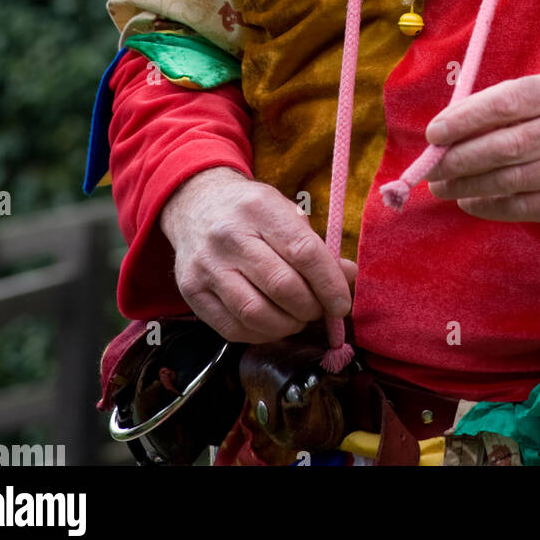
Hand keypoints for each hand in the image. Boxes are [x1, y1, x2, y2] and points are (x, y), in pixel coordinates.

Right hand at [159, 167, 356, 342]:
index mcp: (260, 207)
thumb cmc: (250, 212)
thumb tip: (348, 276)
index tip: (341, 304)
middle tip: (319, 310)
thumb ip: (316, 246)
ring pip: (255, 313)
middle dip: (310, 308)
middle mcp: (229, 235)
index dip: (329, 283)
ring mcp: (206, 265)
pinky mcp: (191, 291)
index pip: (304, 251)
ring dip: (287, 325)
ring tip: (297, 319)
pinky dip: (261, 334)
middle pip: (282, 286)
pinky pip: (232, 328)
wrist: (195, 205)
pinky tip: (272, 324)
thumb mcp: (285, 212)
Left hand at [425, 72, 539, 223]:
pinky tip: (468, 202)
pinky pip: (524, 207)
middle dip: (460, 160)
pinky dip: (489, 207)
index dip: (466, 120)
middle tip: (430, 170)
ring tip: (441, 187)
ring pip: (512, 180)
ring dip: (468, 187)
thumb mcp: (526, 96)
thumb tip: (439, 137)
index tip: (433, 135)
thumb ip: (486, 109)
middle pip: (507, 146)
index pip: (506, 103)